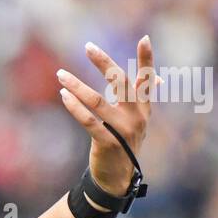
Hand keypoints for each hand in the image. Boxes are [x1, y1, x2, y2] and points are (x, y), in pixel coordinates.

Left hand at [56, 35, 154, 195]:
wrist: (117, 179)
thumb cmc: (124, 144)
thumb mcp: (137, 122)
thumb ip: (141, 100)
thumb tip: (156, 78)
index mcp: (144, 109)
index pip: (146, 80)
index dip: (146, 60)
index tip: (144, 38)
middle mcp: (137, 117)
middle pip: (121, 83)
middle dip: (104, 63)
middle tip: (88, 46)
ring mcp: (123, 130)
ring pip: (98, 101)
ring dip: (77, 85)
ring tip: (60, 74)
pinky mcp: (108, 143)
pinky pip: (89, 121)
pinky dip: (75, 107)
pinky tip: (64, 95)